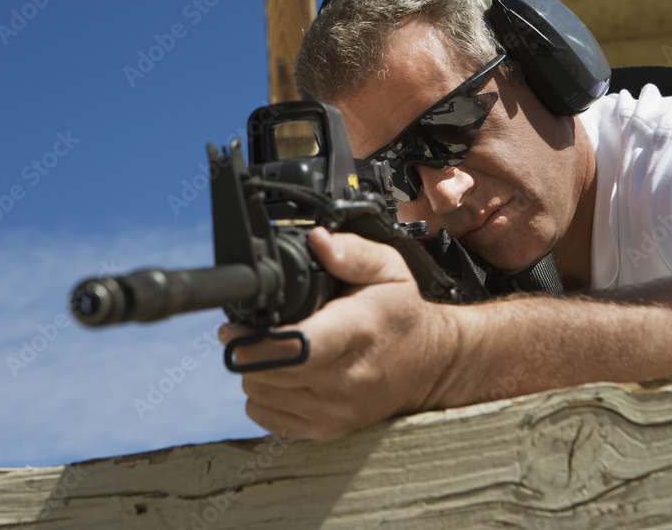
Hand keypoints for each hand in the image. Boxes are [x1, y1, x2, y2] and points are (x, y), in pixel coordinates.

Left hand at [218, 227, 457, 439]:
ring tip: (275, 351)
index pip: (290, 349)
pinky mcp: (327, 429)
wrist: (432, 366)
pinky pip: (268, 417)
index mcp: (356, 333)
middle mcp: (345, 378)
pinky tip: (284, 376)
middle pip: (263, 373)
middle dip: (248, 350)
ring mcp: (335, 410)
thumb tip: (317, 241)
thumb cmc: (403, 316)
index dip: (252, 340)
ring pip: (259, 394)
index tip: (239, 327)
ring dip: (256, 372)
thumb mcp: (389, 270)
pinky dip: (266, 396)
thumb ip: (352, 252)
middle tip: (255, 331)